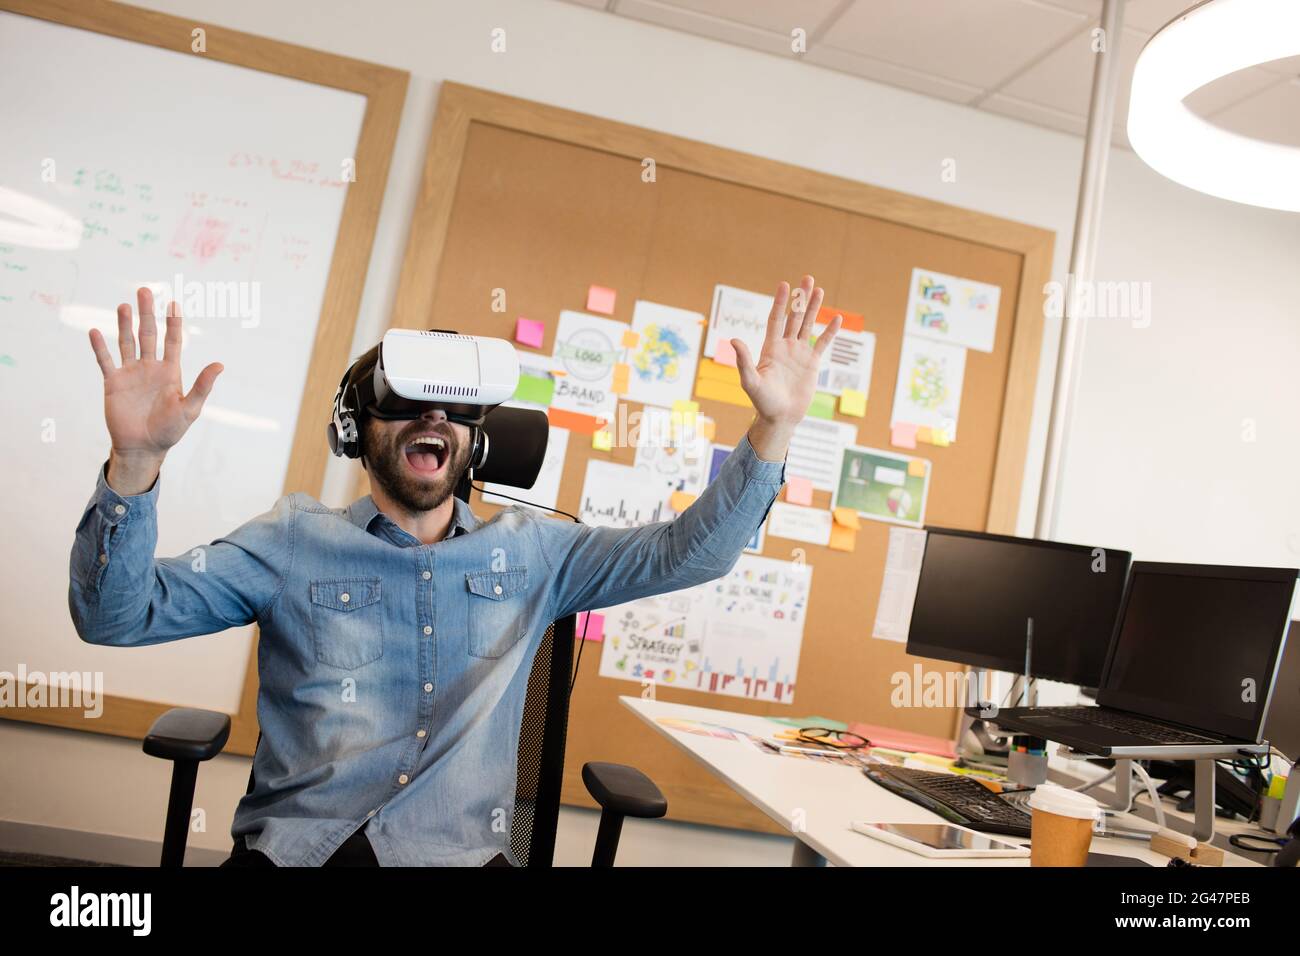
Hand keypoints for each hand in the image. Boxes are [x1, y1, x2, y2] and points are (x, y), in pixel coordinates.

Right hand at [89, 287, 222, 492]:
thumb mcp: (190, 408)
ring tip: (124, 305)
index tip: (174, 302)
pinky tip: (94, 331)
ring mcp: (131, 374)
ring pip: (127, 342)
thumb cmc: (170, 430)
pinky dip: (100, 347)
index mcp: (171, 371)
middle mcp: (150, 368)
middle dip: (147, 313)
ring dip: (124, 324)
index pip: (173, 341)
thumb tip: (220, 364)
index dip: (173, 322)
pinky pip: (105, 361)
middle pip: (148, 334)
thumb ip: (202, 385)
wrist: (143, 447)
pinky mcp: (113, 383)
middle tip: (144, 290)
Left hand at [733, 275, 841, 459]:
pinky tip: (837, 318)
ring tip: (819, 290)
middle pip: (793, 317)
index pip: (776, 319)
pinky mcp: (812, 363)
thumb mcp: (750, 381)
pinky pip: (822, 344)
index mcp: (770, 348)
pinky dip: (830, 332)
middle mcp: (785, 347)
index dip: (780, 302)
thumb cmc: (762, 402)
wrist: (780, 417)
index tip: (785, 285)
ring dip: (813, 308)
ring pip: (807, 325)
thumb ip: (743, 361)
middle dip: (800, 298)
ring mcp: (799, 354)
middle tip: (807, 278)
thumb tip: (734, 340)